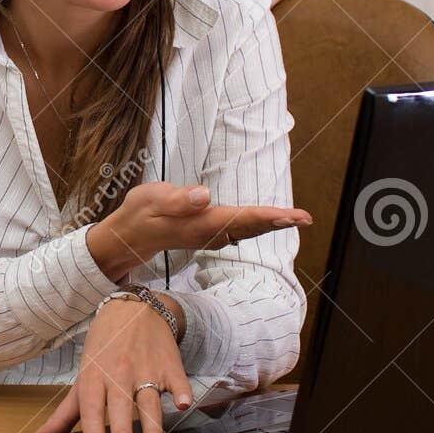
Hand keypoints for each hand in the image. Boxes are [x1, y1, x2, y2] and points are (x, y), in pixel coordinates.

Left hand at [30, 295, 192, 432]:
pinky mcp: (169, 365)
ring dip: (153, 428)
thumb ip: (64, 414)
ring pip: (150, 402)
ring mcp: (146, 369)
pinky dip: (183, 393)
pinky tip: (184, 405)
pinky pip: (178, 381)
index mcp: (94, 377)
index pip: (91, 409)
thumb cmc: (104, 347)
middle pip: (120, 408)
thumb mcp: (82, 376)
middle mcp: (119, 373)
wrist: (131, 309)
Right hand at [87, 181, 311, 279]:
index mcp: (199, 223)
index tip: (290, 216)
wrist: (128, 236)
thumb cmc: (138, 215)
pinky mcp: (206, 231)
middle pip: (248, 226)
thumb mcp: (151, 200)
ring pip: (245, 229)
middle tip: (305, 218)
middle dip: (277, 221)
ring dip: (270, 223)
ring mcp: (208, 234)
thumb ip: (177, 200)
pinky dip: (255, 224)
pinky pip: (237, 229)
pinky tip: (266, 222)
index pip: (239, 218)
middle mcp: (208, 232)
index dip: (266, 216)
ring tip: (294, 218)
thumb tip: (205, 196)